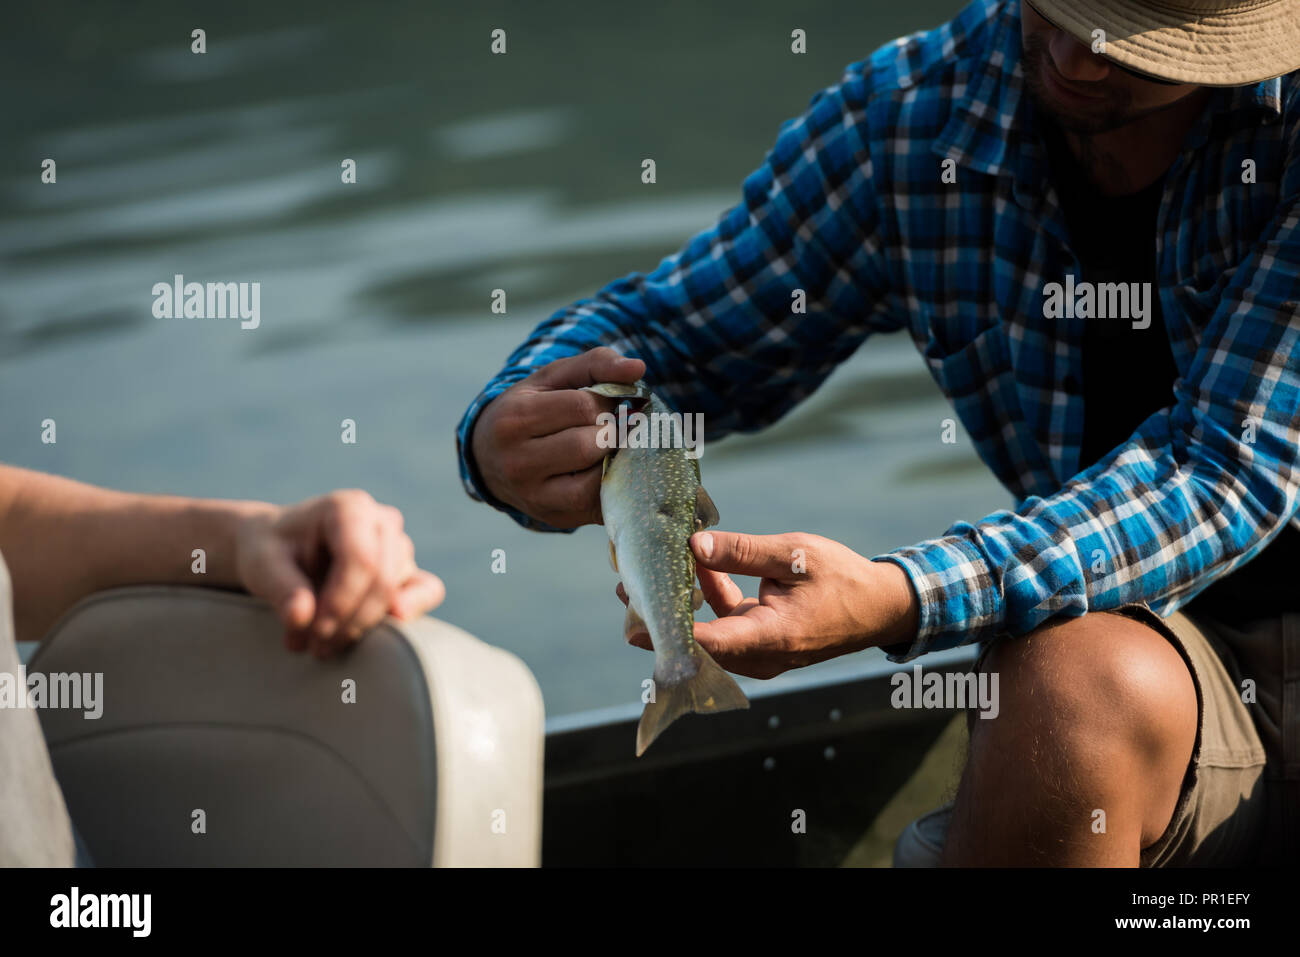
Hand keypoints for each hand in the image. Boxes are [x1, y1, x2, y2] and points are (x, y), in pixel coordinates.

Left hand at [234, 490, 444, 657]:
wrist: (278, 551)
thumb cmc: (270, 552)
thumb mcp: (262, 565)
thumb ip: (282, 589)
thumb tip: (302, 618)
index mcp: (349, 508)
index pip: (361, 560)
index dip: (341, 602)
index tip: (313, 634)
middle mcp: (382, 521)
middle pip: (382, 580)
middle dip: (350, 622)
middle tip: (315, 648)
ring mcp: (398, 544)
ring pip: (396, 592)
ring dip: (361, 625)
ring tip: (320, 643)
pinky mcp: (407, 569)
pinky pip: (428, 589)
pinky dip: (411, 611)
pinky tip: (384, 629)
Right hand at [470, 347, 644, 527]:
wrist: (488, 457)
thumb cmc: (530, 409)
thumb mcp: (553, 379)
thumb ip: (596, 364)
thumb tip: (638, 367)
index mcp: (515, 418)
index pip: (582, 407)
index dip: (608, 401)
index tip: (609, 400)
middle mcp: (518, 462)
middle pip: (589, 444)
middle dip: (611, 430)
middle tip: (611, 424)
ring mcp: (534, 496)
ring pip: (595, 481)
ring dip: (614, 459)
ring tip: (609, 445)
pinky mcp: (554, 517)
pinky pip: (598, 505)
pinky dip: (612, 483)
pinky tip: (607, 468)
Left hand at [620, 530, 919, 678]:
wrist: (878, 607)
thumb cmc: (841, 580)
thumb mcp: (792, 555)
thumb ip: (742, 551)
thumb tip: (694, 544)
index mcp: (770, 637)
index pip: (706, 644)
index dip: (665, 634)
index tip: (633, 620)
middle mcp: (759, 655)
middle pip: (696, 644)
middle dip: (661, 615)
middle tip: (628, 583)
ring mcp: (758, 652)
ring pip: (706, 634)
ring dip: (679, 605)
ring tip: (645, 574)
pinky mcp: (758, 641)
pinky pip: (722, 625)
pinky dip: (705, 599)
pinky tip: (693, 566)